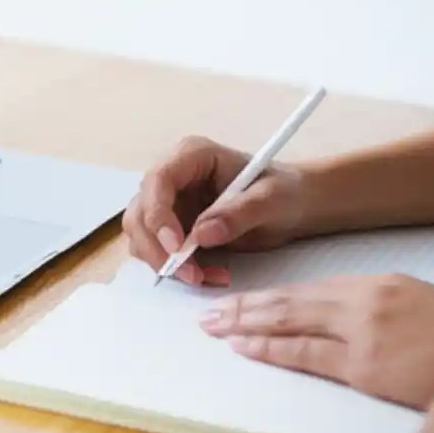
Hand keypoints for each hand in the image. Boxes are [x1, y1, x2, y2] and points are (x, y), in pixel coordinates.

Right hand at [122, 136, 309, 285]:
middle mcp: (172, 177)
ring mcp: (168, 203)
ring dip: (166, 263)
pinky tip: (208, 274)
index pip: (158, 180)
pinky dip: (176, 270)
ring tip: (206, 276)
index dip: (159, 214)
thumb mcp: (272, 200)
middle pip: (140, 212)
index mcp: (191, 156)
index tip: (177, 248)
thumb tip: (201, 235)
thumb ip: (239, 214)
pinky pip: (158, 252)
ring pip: (142, 236)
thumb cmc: (285, 192)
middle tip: (192, 275)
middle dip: (159, 249)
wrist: (293, 206)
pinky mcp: (171, 228)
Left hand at [199, 274, 433, 409]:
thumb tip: (334, 312)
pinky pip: (305, 354)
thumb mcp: (409, 297)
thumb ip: (370, 302)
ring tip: (214, 326)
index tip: (240, 300)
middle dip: (243, 307)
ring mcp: (357, 332)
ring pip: (287, 323)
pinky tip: (245, 346)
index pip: (305, 290)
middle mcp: (357, 303)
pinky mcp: (362, 364)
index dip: (267, 296)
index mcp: (369, 283)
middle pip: (286, 302)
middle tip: (209, 312)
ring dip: (244, 324)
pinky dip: (270, 349)